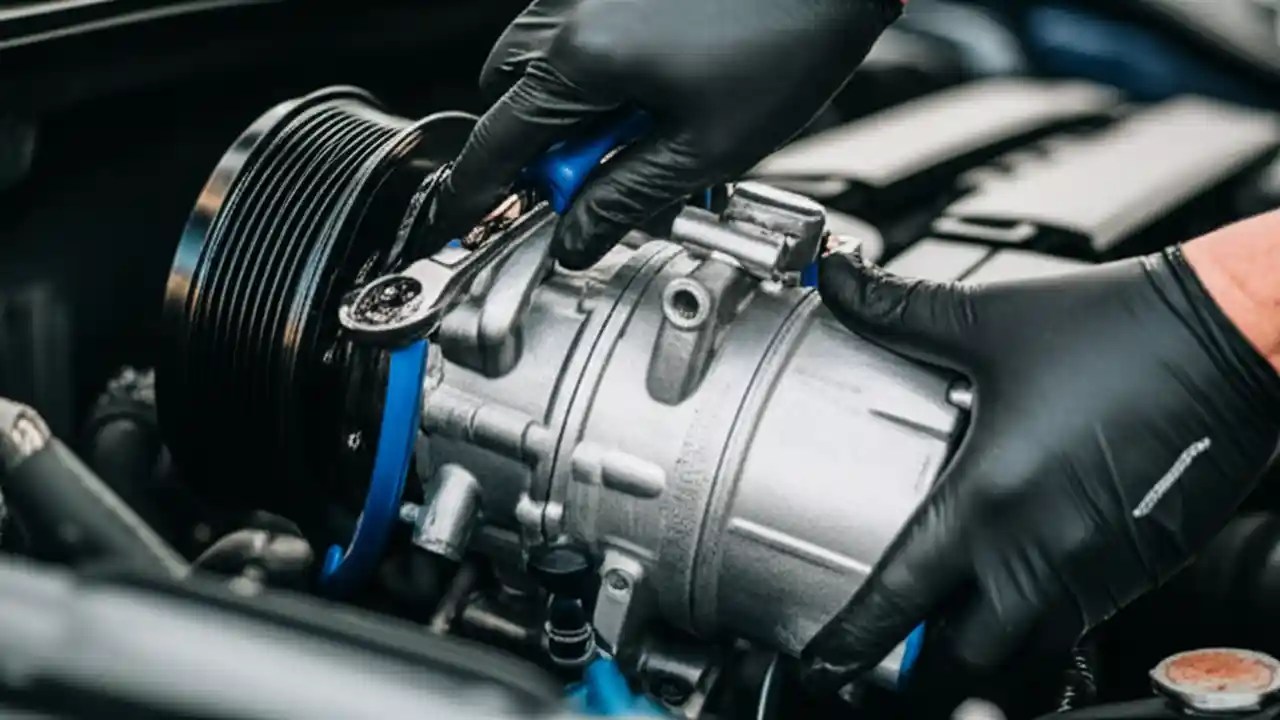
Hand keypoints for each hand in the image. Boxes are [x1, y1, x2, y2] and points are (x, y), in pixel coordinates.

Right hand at [427, 0, 901, 267]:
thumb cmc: (788, 40)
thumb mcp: (706, 148)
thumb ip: (625, 199)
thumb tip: (576, 237)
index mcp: (582, 57)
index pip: (496, 142)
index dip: (474, 193)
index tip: (460, 222)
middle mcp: (570, 9)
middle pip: (511, 96)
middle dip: (540, 146)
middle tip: (596, 177)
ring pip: (542, 61)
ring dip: (572, 109)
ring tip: (646, 126)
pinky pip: (575, 31)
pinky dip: (596, 71)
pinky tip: (658, 86)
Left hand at [800, 244, 1279, 696]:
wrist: (1232, 336)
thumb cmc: (1121, 331)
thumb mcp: (987, 320)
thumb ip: (897, 310)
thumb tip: (838, 278)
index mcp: (991, 498)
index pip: (901, 596)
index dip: (854, 638)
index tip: (826, 661)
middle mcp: (1043, 551)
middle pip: (966, 651)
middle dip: (925, 649)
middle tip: (899, 628)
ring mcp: (1098, 569)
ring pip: (1027, 647)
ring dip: (988, 635)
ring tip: (960, 602)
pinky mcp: (1141, 567)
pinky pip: (1078, 621)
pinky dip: (1041, 612)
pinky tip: (1028, 564)